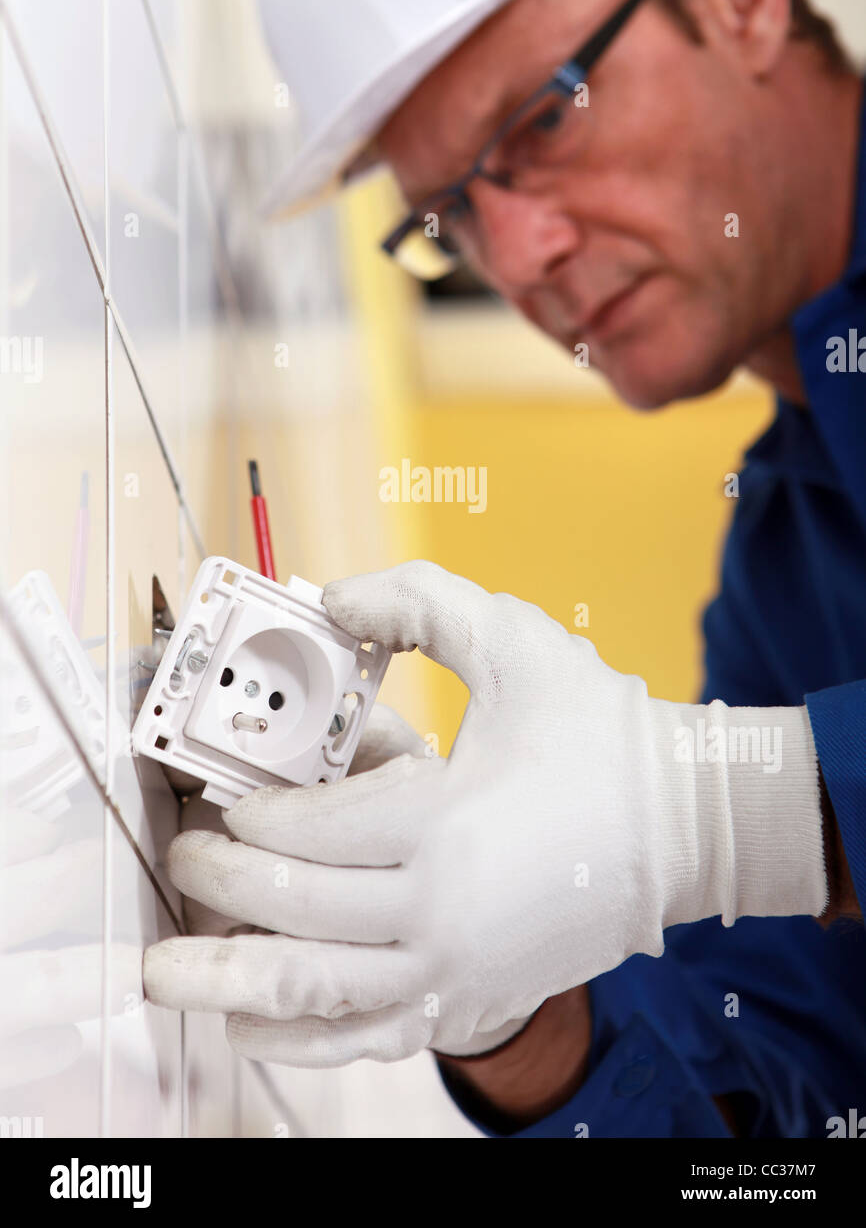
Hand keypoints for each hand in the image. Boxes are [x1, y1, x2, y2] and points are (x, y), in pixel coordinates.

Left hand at [144, 560, 826, 1065]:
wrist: (687, 825)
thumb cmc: (602, 735)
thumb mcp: (514, 641)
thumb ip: (416, 601)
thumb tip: (332, 597)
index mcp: (446, 821)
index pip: (306, 832)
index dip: (249, 818)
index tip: (223, 803)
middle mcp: (442, 911)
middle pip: (291, 911)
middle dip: (217, 885)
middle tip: (184, 861)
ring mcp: (455, 971)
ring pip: (312, 994)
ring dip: (226, 983)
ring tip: (166, 974)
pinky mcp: (470, 1001)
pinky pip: (364, 1039)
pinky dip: (298, 1040)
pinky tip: (249, 1028)